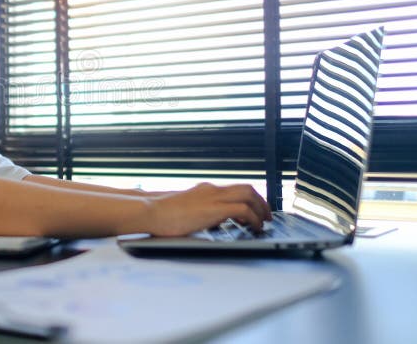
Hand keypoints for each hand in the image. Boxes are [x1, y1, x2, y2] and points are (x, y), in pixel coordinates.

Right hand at [143, 182, 271, 236]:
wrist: (150, 213)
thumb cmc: (161, 216)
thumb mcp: (185, 211)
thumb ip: (200, 212)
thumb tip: (210, 221)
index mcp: (205, 190)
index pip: (235, 189)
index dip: (250, 199)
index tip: (256, 211)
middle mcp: (212, 190)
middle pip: (247, 188)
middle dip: (261, 202)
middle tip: (266, 216)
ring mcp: (213, 197)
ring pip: (249, 195)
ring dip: (261, 209)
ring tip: (264, 223)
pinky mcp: (214, 209)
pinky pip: (243, 210)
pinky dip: (254, 218)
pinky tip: (254, 228)